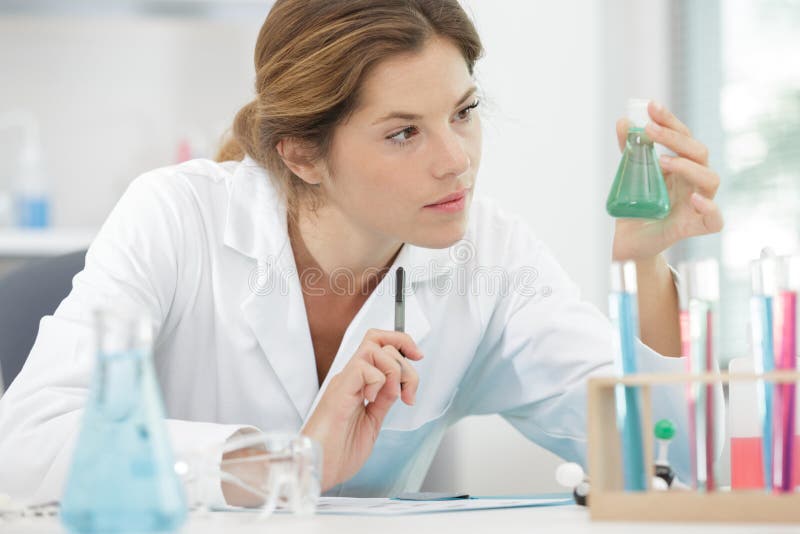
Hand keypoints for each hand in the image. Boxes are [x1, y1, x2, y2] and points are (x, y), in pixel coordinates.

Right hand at [299, 329, 422, 491]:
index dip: (401, 342)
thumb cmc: (337, 454)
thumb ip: (383, 401)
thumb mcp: (372, 423)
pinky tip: (371, 401)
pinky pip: (364, 368)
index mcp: (357, 384)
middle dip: (406, 363)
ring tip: (391, 397)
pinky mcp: (339, 391)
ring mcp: (344, 382)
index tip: (418, 356)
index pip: (378, 344)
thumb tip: (399, 384)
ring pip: (374, 348)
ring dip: (394, 371)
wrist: (317, 470)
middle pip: (380, 341)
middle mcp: (349, 378)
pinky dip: (378, 382)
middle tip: (408, 393)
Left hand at [611, 101, 723, 260]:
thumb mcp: (630, 176)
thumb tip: (623, 121)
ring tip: (662, 161)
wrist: (631, 241)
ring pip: (710, 179)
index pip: (683, 137)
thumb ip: (629, 151)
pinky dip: (709, 208)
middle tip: (649, 129)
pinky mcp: (697, 227)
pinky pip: (715, 219)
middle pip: (698, 152)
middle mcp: (693, 181)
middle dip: (675, 137)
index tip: (651, 106)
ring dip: (688, 166)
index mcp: (681, 165)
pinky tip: (694, 199)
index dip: (670, 120)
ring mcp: (698, 203)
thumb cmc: (637, 208)